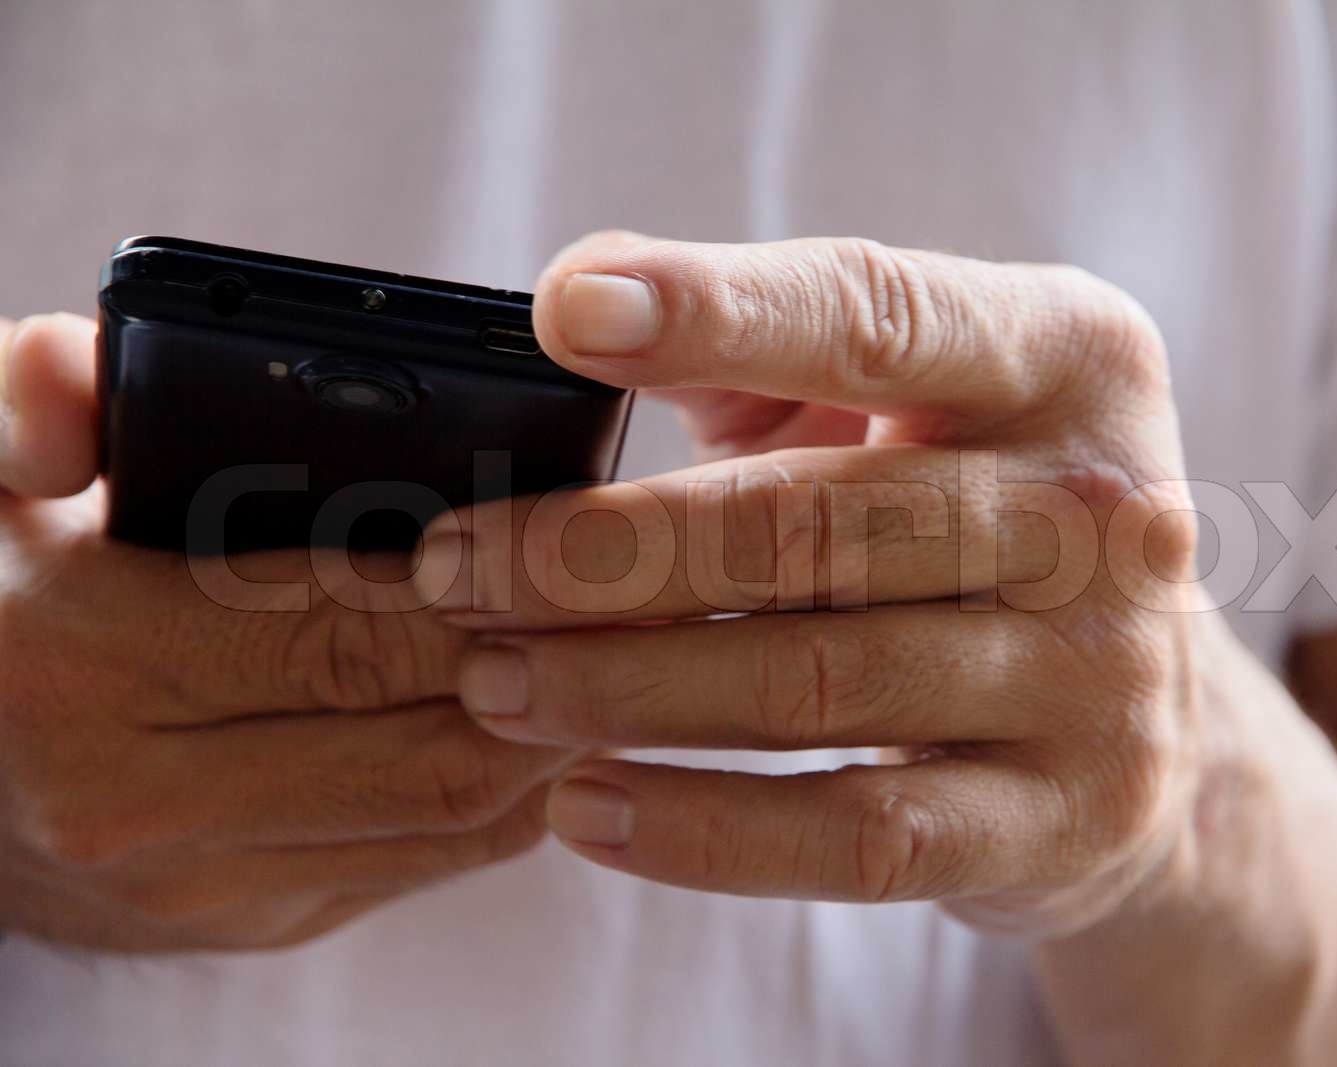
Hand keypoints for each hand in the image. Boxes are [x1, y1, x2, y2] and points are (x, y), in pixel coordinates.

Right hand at [0, 314, 573, 951]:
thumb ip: (30, 395)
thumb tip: (90, 371)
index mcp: (90, 662)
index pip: (345, 628)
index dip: (484, 589)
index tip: (579, 536)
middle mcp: (147, 799)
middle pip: (429, 737)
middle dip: (558, 666)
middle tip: (650, 598)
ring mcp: (207, 883)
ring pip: (449, 815)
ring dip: (557, 734)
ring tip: (629, 652)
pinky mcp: (254, 923)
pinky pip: (428, 859)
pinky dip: (509, 788)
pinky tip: (553, 715)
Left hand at [433, 232, 1271, 936]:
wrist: (1142, 712)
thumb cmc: (982, 517)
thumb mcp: (924, 401)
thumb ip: (777, 351)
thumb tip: (584, 307)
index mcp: (1068, 359)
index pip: (875, 315)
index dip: (719, 309)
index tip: (567, 310)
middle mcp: (1103, 510)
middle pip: (814, 524)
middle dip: (606, 550)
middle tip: (455, 568)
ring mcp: (1096, 675)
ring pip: (817, 681)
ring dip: (624, 687)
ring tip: (491, 682)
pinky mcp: (1061, 818)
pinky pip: (855, 837)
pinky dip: (702, 830)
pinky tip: (584, 807)